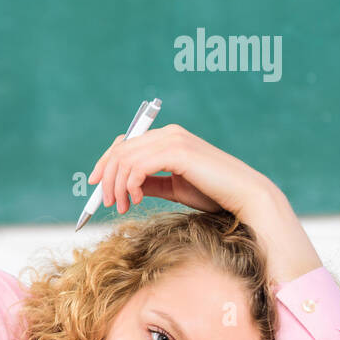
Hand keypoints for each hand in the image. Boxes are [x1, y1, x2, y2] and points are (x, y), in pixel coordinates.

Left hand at [86, 124, 273, 217]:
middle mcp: (169, 133)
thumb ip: (149, 182)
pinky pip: (138, 166)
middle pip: (120, 149)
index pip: (124, 143)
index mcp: (168, 137)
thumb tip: (124, 186)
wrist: (244, 197)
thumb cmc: (213, 194)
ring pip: (125, 158)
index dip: (105, 163)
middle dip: (107, 178)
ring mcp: (173, 140)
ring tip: (122, 206)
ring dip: (117, 185)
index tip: (95, 186)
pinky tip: (135, 200)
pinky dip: (130, 184)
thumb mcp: (172, 188)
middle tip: (107, 202)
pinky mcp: (178, 152)